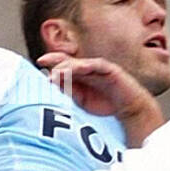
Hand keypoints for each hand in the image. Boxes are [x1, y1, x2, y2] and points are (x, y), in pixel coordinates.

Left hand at [37, 52, 155, 121]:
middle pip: (69, 61)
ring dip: (67, 66)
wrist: (130, 109)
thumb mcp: (81, 100)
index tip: (39, 63)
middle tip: (43, 63)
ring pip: (79, 63)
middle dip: (56, 61)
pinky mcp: (109, 69)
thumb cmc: (106, 105)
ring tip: (57, 73)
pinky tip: (76, 68)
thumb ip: (68, 90)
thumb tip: (51, 82)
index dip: (52, 62)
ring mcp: (98, 67)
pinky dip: (85, 66)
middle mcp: (88, 69)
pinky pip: (95, 65)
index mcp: (80, 75)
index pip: (63, 65)